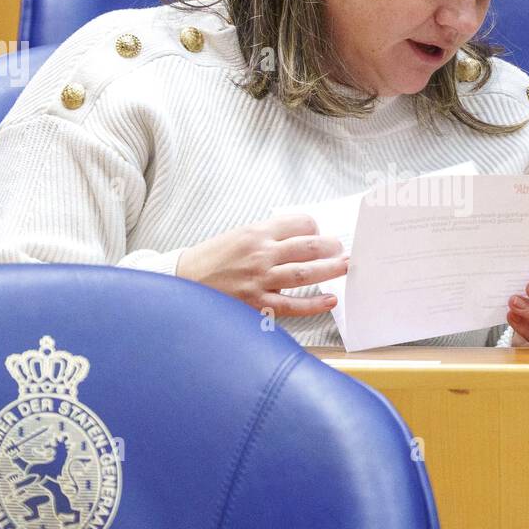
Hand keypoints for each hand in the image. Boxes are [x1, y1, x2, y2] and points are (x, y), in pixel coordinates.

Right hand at [176, 215, 346, 316]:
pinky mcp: (257, 303)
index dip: (314, 227)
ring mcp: (260, 279)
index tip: (320, 233)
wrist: (182, 282)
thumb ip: (266, 235)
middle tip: (341, 250)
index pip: (298, 224)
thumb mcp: (237, 235)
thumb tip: (298, 237)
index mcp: (256, 232)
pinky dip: (314, 303)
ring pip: (305, 273)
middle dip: (330, 247)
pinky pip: (292, 304)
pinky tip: (330, 300)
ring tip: (346, 267)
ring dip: (330, 270)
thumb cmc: (211, 259)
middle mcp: (260, 253)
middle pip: (308, 247)